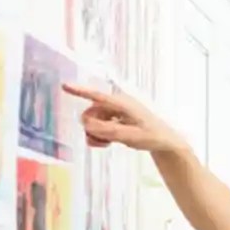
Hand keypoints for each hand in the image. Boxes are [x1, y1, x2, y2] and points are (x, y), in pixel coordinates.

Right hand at [62, 83, 183, 152]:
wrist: (164, 142)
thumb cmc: (152, 136)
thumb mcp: (132, 136)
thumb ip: (109, 131)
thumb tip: (87, 125)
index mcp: (122, 103)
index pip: (98, 96)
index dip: (80, 91)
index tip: (64, 86)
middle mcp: (116, 104)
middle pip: (90, 113)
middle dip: (91, 128)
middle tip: (103, 142)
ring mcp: (115, 112)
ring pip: (92, 121)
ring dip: (95, 133)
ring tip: (107, 144)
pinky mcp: (114, 119)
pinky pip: (98, 125)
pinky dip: (98, 135)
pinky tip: (107, 143)